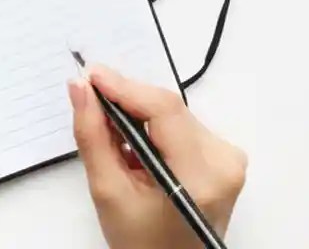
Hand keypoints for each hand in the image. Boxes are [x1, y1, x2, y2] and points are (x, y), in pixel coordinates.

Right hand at [69, 65, 246, 248]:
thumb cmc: (141, 243)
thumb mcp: (109, 192)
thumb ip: (93, 136)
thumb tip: (79, 89)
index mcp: (201, 176)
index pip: (163, 110)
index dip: (124, 87)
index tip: (90, 76)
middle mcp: (224, 160)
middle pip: (168, 110)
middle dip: (127, 102)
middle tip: (90, 103)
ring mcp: (229, 158)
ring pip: (173, 115)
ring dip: (139, 117)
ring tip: (112, 138)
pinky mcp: (225, 157)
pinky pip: (182, 127)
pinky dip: (155, 130)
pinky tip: (135, 148)